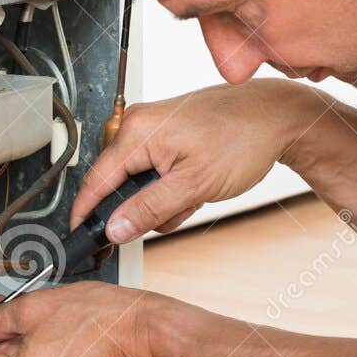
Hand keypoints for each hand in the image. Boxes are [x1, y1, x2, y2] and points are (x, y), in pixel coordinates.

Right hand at [73, 79, 319, 242]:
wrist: (276, 117)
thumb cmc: (243, 139)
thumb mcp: (195, 185)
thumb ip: (149, 209)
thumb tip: (114, 229)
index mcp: (137, 130)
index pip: (96, 180)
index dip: (86, 214)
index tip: (80, 239)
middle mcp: (138, 124)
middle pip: (118, 183)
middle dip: (144, 206)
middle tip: (178, 208)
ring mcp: (151, 127)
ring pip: (139, 182)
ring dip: (163, 199)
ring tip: (195, 191)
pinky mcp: (165, 133)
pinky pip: (154, 171)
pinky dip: (171, 186)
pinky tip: (195, 183)